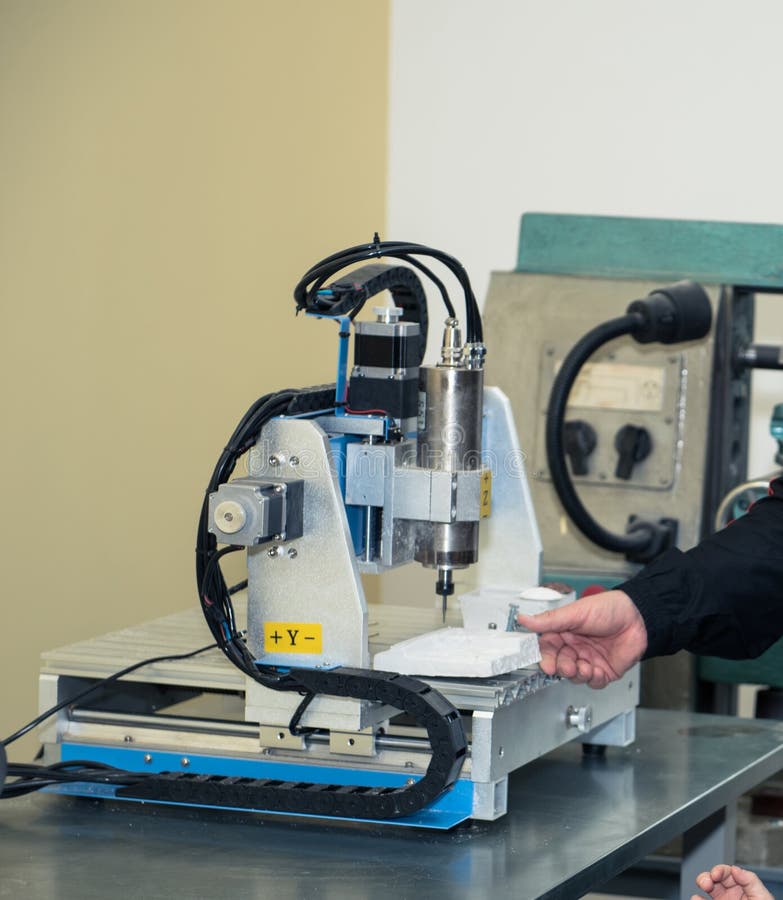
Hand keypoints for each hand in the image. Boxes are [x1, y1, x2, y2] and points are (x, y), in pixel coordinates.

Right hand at [516, 590, 646, 688]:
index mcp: (564, 632)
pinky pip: (594, 682)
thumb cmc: (608, 609)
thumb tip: (523, 619)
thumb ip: (549, 620)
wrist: (639, 618)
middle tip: (567, 666)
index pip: (547, 648)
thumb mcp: (575, 613)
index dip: (545, 657)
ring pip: (575, 675)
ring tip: (586, 666)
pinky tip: (598, 670)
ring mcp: (589, 659)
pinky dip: (594, 679)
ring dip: (578, 674)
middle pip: (559, 664)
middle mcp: (574, 647)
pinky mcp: (604, 670)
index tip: (546, 664)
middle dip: (561, 668)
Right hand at [692, 864, 773, 898]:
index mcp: (742, 888)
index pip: (727, 873)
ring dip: (701, 886)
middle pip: (713, 879)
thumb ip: (750, 881)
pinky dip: (696, 899)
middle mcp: (730, 895)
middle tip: (706, 883)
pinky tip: (697, 898)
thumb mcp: (762, 897)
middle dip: (706, 877)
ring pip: (706, 890)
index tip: (715, 874)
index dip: (719, 870)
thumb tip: (735, 868)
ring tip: (701, 890)